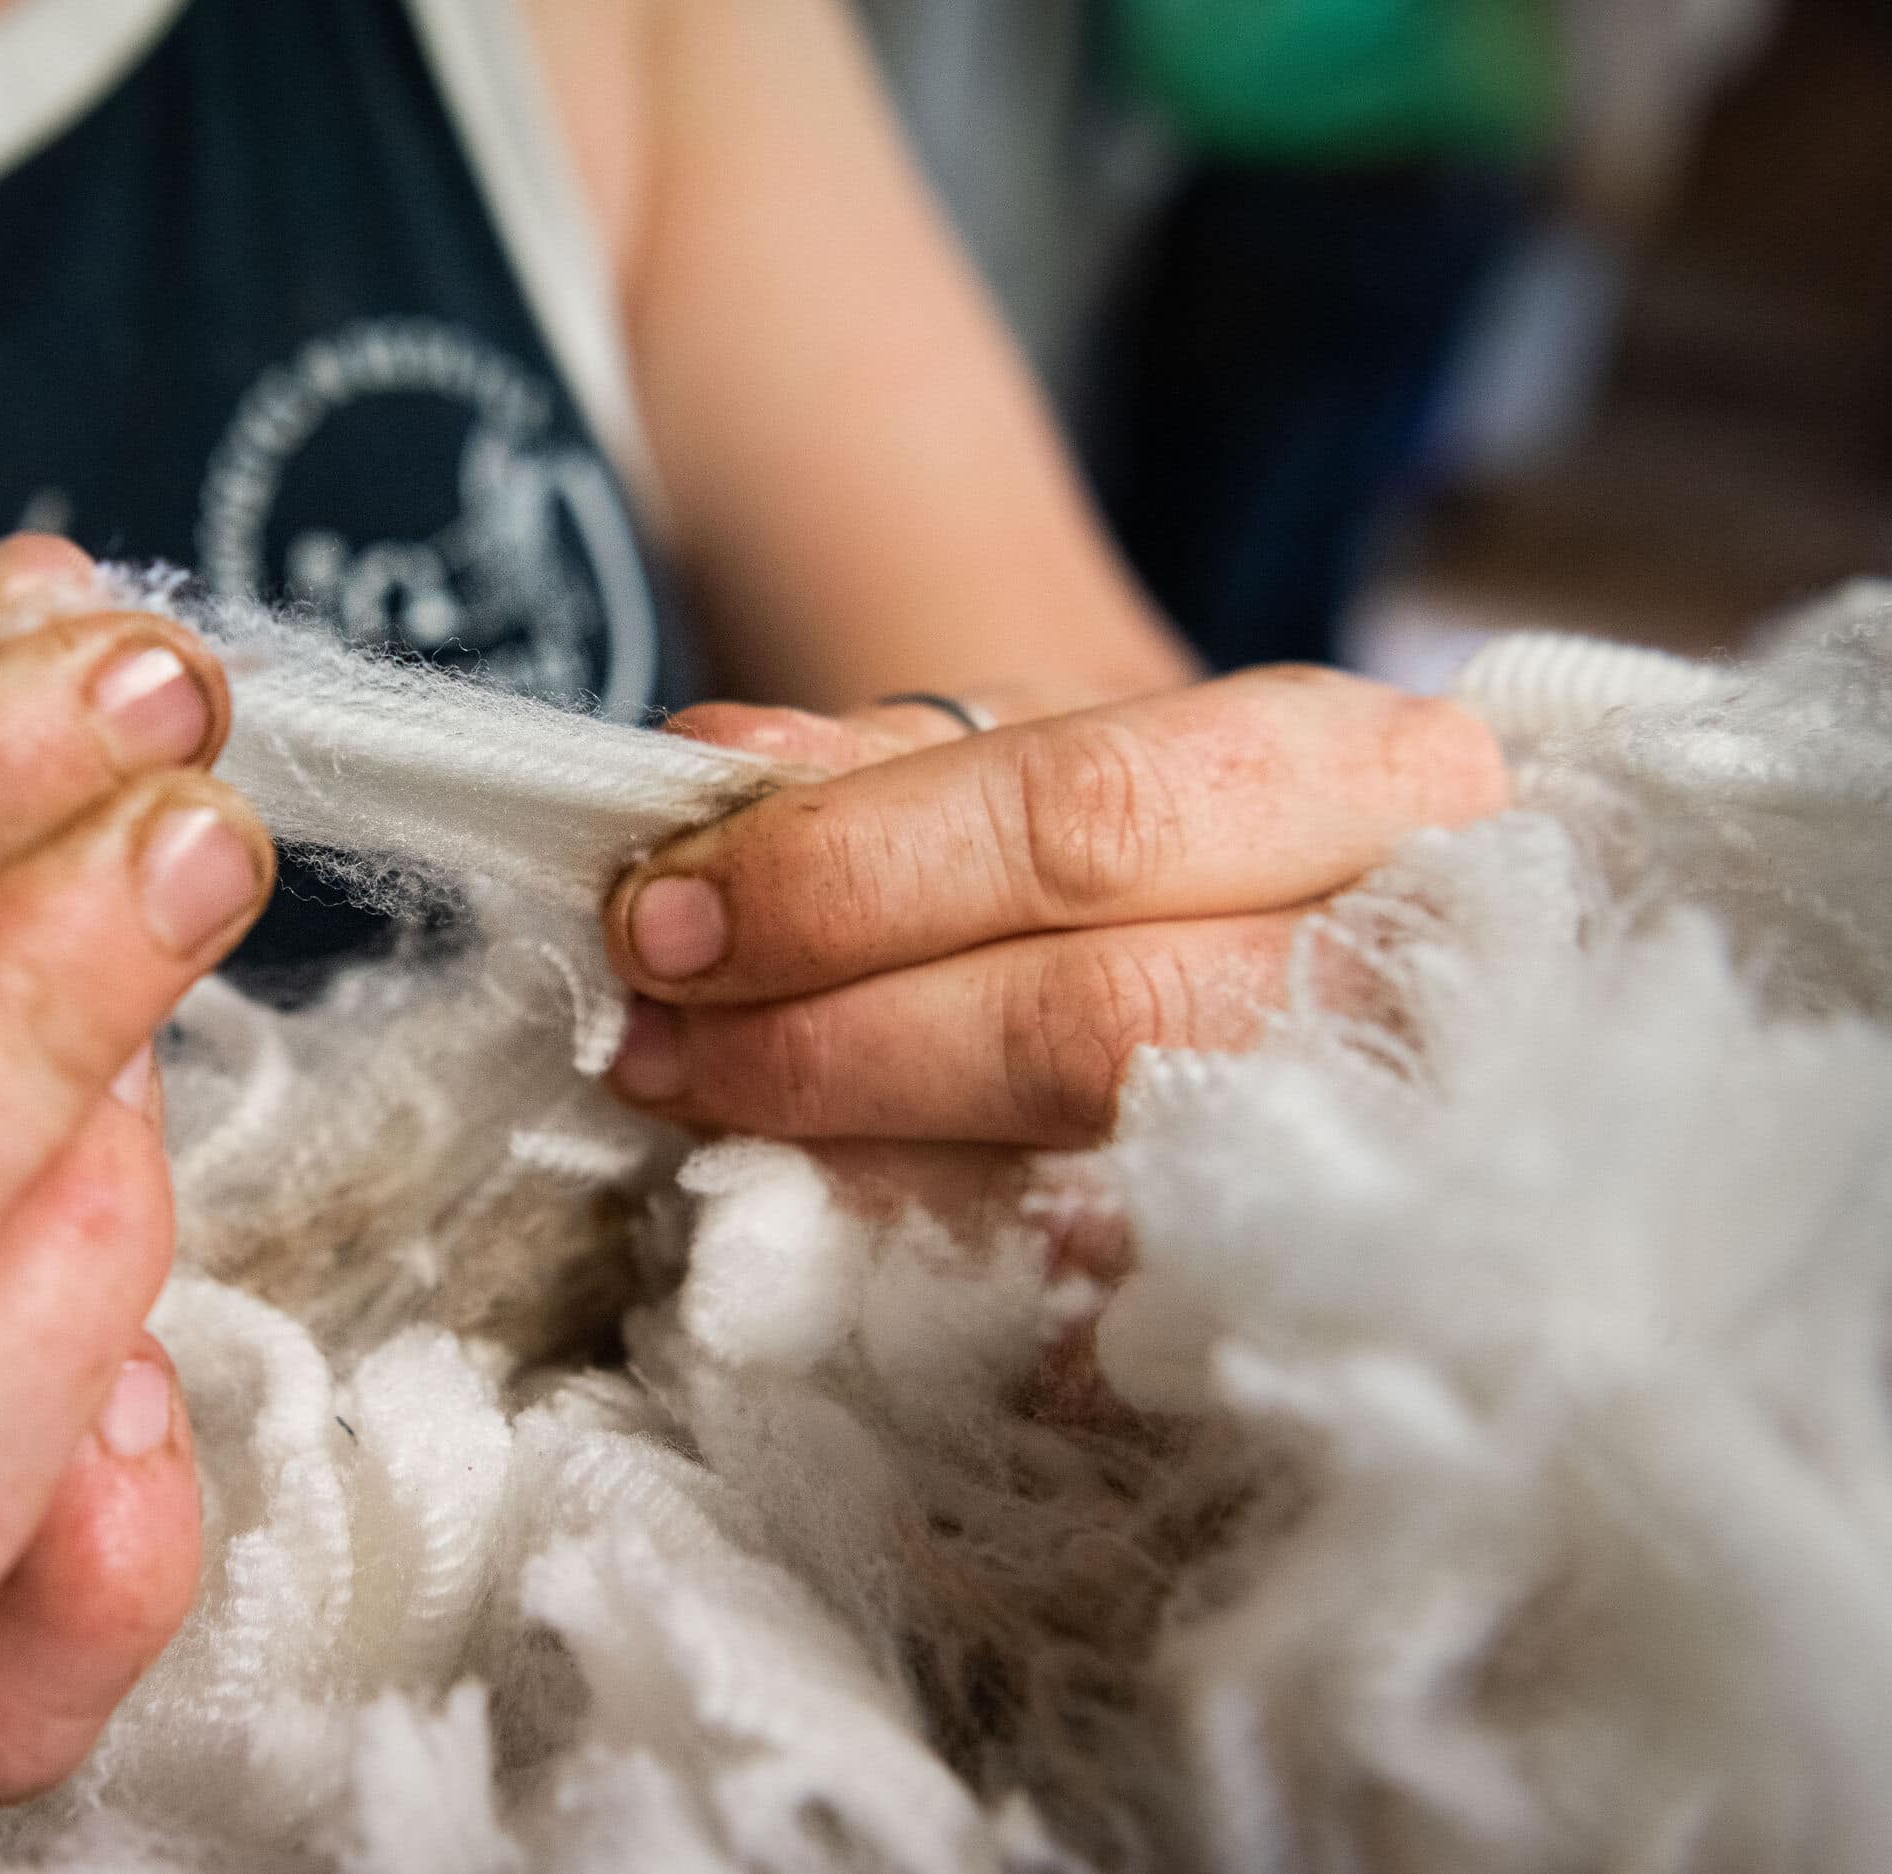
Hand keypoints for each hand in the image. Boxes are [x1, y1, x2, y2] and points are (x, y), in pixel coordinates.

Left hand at [604, 669, 1506, 1257]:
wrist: (1376, 959)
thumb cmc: (1193, 843)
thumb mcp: (1067, 746)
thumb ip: (885, 763)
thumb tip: (708, 770)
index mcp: (1379, 776)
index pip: (1082, 821)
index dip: (847, 876)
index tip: (662, 916)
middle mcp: (1424, 970)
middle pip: (1093, 1019)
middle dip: (829, 1032)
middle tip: (653, 1037)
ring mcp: (1412, 1161)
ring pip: (1099, 1187)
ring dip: (856, 1157)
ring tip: (703, 1112)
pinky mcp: (1339, 1304)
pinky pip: (1122, 1330)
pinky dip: (954, 1284)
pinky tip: (836, 1232)